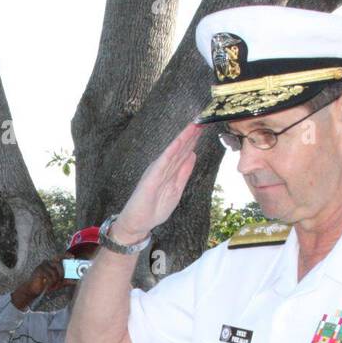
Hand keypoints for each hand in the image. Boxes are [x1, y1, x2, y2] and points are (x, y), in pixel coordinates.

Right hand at [11, 259, 68, 309]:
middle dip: (62, 274)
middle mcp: (48, 262)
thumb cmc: (46, 285)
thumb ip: (67, 281)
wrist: (34, 290)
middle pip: (58, 264)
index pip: (61, 256)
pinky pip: (49, 276)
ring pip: (54, 272)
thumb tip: (76, 281)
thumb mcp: (59, 283)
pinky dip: (50, 282)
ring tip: (53, 285)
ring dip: (55, 281)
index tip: (73, 257)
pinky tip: (47, 285)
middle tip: (61, 281)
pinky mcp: (39, 270)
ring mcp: (43, 265)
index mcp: (53, 263)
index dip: (67, 255)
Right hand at [113, 121, 202, 241]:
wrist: (138, 223)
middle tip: (203, 119)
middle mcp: (163, 168)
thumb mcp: (176, 190)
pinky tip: (179, 142)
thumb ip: (183, 173)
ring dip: (183, 138)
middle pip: (180, 149)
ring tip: (194, 125)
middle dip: (191, 135)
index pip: (184, 153)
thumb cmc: (153, 209)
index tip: (204, 127)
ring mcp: (157, 172)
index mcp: (169, 171)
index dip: (194, 140)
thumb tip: (193, 155)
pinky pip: (163, 162)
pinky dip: (171, 151)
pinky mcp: (151, 178)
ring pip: (173, 152)